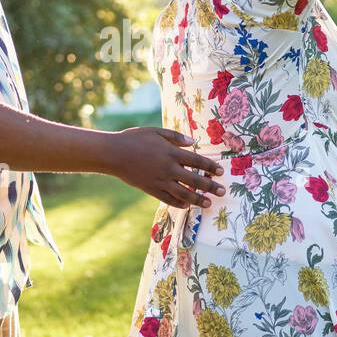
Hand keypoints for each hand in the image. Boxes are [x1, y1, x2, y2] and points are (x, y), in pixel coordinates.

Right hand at [104, 127, 225, 208]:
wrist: (114, 154)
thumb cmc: (135, 138)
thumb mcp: (156, 131)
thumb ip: (176, 137)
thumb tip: (193, 142)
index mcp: (172, 153)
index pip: (197, 161)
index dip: (211, 167)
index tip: (220, 172)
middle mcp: (169, 169)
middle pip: (195, 180)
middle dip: (210, 187)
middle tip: (222, 192)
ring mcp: (160, 181)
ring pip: (184, 194)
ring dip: (198, 199)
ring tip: (208, 204)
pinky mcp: (151, 190)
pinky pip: (168, 199)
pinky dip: (179, 203)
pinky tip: (187, 205)